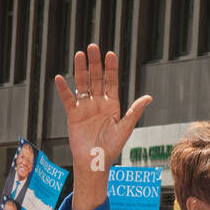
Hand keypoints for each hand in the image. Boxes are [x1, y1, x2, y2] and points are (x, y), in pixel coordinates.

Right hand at [53, 45, 151, 174]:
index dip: (111, 68)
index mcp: (113, 105)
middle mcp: (99, 103)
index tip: (109, 54)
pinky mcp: (73, 115)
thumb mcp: (125, 128)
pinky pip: (68, 99)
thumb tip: (149, 97)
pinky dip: (64, 90)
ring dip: (80, 70)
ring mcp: (85, 108)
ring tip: (79, 55)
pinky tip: (60, 78)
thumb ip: (135, 112)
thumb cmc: (112, 147)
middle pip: (96, 79)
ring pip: (82, 84)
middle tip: (93, 47)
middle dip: (95, 63)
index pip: (111, 82)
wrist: (95, 162)